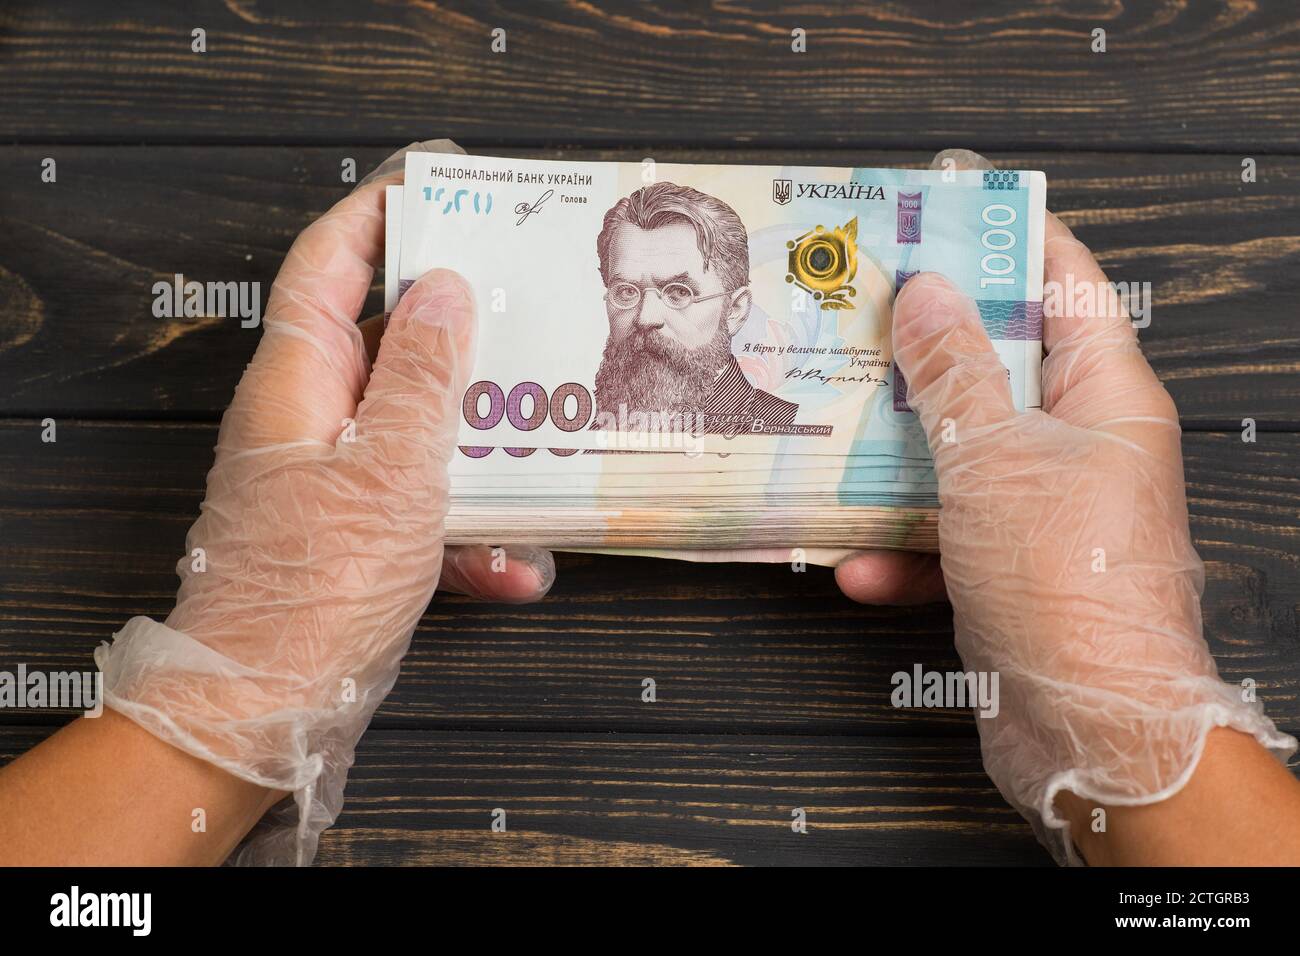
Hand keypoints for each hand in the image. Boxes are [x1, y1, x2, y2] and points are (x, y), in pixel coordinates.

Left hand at [93, 142, 549, 865]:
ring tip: (546, 436)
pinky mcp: (360, 528)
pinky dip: (474, 528)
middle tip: (528, 299)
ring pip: (421, 422)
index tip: (441, 180)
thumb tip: (441, 288)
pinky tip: (517, 563)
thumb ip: (419, 373)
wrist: (270, 702)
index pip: (330, 259)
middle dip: (460, 323)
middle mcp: (313, 415)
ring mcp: (336, 473)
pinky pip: (428, 503)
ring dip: (482, 438)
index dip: (381, 210)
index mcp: (300, 379)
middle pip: (388, 335)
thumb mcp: (388, 466)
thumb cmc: (313, 586)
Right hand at [861, 152, 1296, 861]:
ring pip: (957, 454)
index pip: (1067, 286)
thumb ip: (952, 372)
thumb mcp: (995, 456)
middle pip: (997, 369)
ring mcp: (1043, 510)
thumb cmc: (1068, 579)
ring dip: (892, 456)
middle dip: (922, 349)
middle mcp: (1081, 447)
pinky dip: (899, 548)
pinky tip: (857, 564)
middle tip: (855, 315)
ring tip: (830, 435)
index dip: (1009, 241)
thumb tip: (925, 291)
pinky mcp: (1008, 569)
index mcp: (1106, 398)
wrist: (1090, 727)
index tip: (947, 208)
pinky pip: (943, 537)